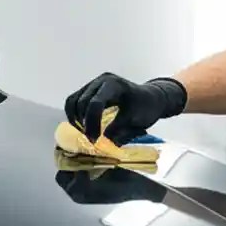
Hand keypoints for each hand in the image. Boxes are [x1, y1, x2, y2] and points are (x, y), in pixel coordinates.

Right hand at [64, 72, 186, 144]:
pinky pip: (74, 101)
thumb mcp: (134, 120)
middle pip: (81, 102)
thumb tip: (100, 144)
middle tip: (92, 139)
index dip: (92, 124)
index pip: (95, 103)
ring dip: (76, 119)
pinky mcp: (90, 90)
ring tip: (86, 133)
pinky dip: (75, 114)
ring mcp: (94, 83)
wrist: (152, 98)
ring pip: (73, 101)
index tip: (95, 140)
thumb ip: (117, 130)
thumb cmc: (146, 107)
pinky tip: (83, 126)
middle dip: (83, 123)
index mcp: (114, 85)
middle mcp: (101, 80)